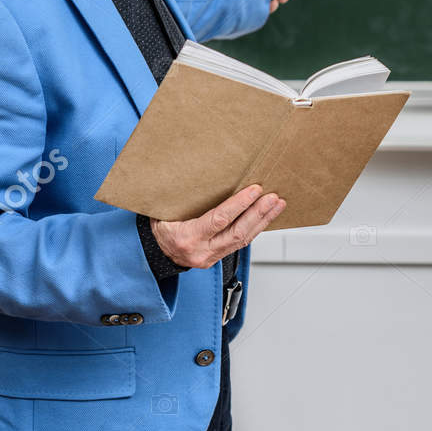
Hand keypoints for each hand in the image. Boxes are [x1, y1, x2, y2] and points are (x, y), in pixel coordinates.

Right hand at [151, 184, 285, 268]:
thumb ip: (181, 198)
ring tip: (277, 205)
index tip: (255, 190)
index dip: (239, 205)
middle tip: (273, 198)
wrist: (154, 254)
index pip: (218, 220)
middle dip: (258, 214)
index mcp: (186, 237)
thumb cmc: (159, 228)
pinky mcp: (217, 259)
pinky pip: (239, 244)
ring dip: (262, 221)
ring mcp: (210, 258)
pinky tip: (265, 217)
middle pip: (237, 233)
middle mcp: (201, 251)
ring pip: (243, 240)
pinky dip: (255, 229)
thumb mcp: (163, 211)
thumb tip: (196, 171)